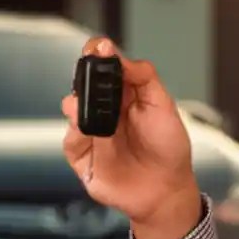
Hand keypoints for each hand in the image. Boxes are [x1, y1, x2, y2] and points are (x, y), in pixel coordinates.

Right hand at [61, 37, 200, 227]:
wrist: (166, 190)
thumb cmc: (168, 149)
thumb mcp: (163, 105)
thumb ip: (143, 77)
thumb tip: (120, 57)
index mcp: (124, 93)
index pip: (104, 66)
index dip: (98, 54)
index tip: (98, 48)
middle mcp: (105, 110)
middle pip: (83, 85)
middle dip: (82, 78)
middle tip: (88, 74)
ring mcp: (93, 132)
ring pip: (72, 110)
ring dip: (76, 105)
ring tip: (82, 104)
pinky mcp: (84, 155)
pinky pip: (70, 140)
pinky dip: (75, 132)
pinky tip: (86, 130)